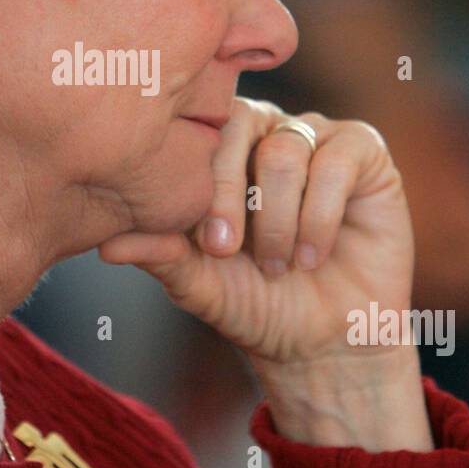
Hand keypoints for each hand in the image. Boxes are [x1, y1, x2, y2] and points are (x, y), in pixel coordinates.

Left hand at [97, 97, 414, 375]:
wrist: (325, 343)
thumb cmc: (256, 305)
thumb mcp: (200, 283)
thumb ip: (159, 255)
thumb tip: (106, 244)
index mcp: (218, 148)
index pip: (198, 130)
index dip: (201, 184)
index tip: (209, 246)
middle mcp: (265, 130)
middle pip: (238, 124)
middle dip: (230, 192)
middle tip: (230, 251)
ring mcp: (315, 135)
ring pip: (286, 149)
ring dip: (278, 217)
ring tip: (279, 265)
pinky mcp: (363, 152)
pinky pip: (337, 159)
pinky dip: (320, 215)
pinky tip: (313, 256)